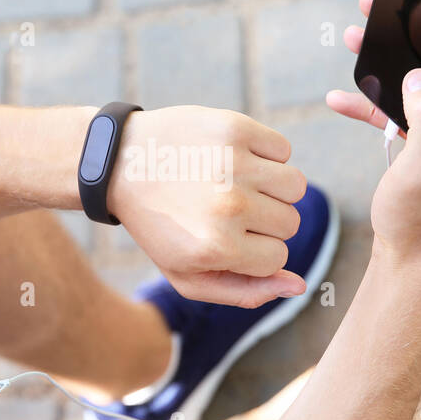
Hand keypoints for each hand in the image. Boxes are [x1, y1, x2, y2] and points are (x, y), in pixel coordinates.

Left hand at [105, 106, 307, 307]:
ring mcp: (233, 164)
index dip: (254, 250)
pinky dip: (267, 155)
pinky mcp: (234, 128)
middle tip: (224, 209)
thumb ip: (246, 291)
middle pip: (290, 222)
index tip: (225, 237)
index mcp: (217, 248)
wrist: (120, 164)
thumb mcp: (188, 274)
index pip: (278, 257)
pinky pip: (283, 149)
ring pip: (295, 185)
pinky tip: (233, 158)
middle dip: (264, 221)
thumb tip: (300, 286)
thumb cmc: (159, 226)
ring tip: (236, 184)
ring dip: (272, 188)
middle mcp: (229, 207)